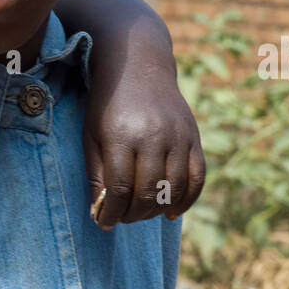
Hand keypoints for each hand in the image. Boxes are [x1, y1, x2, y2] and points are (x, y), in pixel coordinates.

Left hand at [83, 59, 205, 228]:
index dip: (112, 213)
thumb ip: (96, 174)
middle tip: (123, 218)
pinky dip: (187, 200)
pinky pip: (197, 177)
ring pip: (173, 189)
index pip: (120, 189)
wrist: (138, 65)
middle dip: (133, 214)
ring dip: (157, 210)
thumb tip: (100, 212)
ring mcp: (177, 136)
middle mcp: (153, 136)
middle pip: (148, 192)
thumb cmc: (107, 105)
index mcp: (122, 136)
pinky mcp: (193, 137)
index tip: (104, 223)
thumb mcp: (91, 135)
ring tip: (142, 213)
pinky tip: (172, 212)